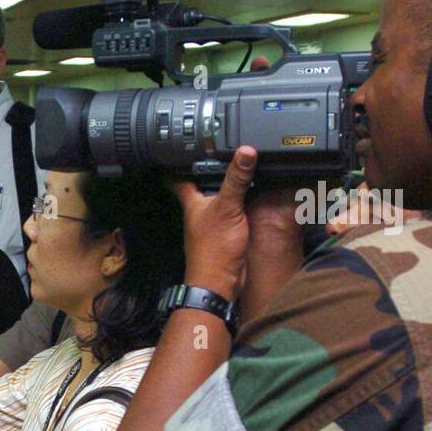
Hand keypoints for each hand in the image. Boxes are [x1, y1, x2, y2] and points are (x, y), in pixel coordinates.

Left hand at [173, 146, 256, 299]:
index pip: (179, 176)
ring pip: (219, 197)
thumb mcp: (227, 207)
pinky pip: (234, 210)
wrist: (219, 282)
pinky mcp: (227, 232)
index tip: (180, 147)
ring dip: (228, 185)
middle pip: (201, 184)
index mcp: (192, 201)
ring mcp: (213, 221)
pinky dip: (242, 200)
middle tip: (218, 151)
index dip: (178, 161)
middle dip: (210, 169)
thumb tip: (244, 151)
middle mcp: (200, 210)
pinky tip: (252, 195)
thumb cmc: (213, 250)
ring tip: (240, 167)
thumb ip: (236, 179)